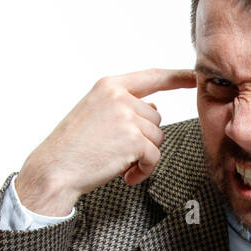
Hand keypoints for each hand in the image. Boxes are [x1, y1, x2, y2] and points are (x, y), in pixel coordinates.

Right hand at [15, 68, 196, 216]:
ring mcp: (127, 116)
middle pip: (156, 119)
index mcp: (109, 86)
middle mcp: (119, 97)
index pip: (153, 77)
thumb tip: (154, 108)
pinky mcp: (134, 139)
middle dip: (143, 139)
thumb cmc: (73, 147)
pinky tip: (125, 174)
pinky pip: (154, 157)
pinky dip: (143, 170)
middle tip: (118, 151)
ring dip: (142, 156)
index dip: (177, 77)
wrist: (55, 169)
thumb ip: (125, 106)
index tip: (194, 76)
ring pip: (157, 138)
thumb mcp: (96, 113)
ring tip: (118, 162)